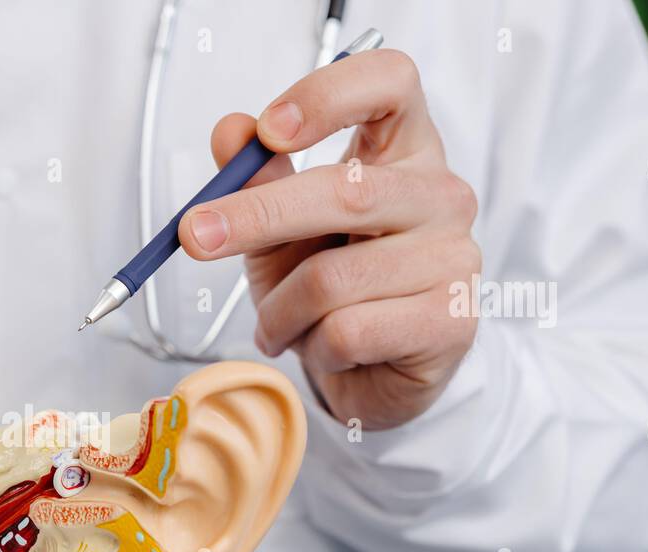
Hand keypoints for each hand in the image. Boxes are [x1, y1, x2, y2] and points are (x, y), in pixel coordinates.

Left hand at [179, 50, 479, 429]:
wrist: (371, 373)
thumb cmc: (330, 289)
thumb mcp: (280, 230)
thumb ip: (257, 180)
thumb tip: (229, 132)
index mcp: (404, 150)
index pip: (389, 82)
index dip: (328, 95)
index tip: (268, 131)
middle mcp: (439, 194)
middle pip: (345, 190)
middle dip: (255, 216)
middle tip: (194, 236)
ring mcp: (454, 257)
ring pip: (330, 280)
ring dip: (279, 312)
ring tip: (279, 326)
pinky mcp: (450, 321)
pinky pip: (347, 330)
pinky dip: (312, 347)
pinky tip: (325, 350)